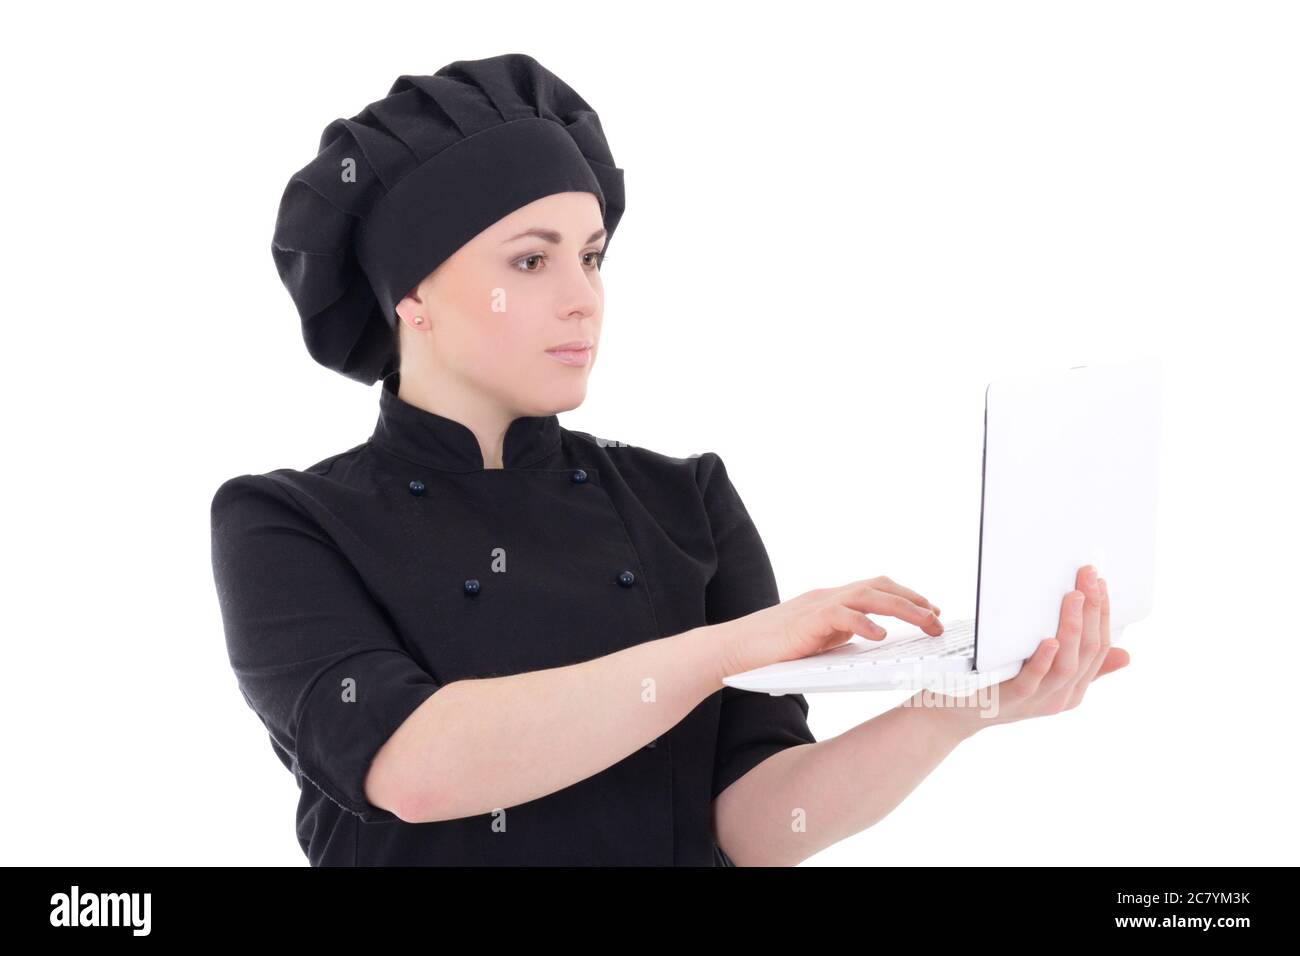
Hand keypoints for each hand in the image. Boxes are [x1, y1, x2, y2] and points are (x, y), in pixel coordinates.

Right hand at [717, 575, 943, 676]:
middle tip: (940, 619)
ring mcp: (817, 606)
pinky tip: (880, 636)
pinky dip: (864, 623)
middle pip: (881, 587)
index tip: (933, 610)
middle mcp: (829, 596)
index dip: (908, 597)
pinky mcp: (806, 620)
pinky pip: (841, 615)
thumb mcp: (817, 640)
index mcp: (833, 601)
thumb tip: (869, 639)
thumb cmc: (771, 651)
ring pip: (869, 596)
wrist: (734, 650)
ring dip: (902, 608)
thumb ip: (841, 634)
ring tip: (925, 622)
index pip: (877, 589)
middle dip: (915, 602)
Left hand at [918, 564, 1130, 735]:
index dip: (1101, 615)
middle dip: (1092, 612)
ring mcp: (1036, 701)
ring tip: (1074, 597)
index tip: (1100, 582)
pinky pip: (1031, 681)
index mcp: (1073, 688)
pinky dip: (1043, 660)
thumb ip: (1072, 660)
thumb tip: (1126, 654)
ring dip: (1072, 628)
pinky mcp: (1009, 700)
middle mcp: (1061, 697)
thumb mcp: (1041, 673)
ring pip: (1066, 666)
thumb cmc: (998, 683)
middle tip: (1090, 578)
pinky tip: (1049, 640)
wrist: (955, 711)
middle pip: (1087, 652)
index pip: (1098, 648)